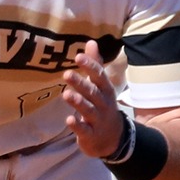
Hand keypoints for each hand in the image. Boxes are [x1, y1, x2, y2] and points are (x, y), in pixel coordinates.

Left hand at [60, 40, 127, 158]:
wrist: (113, 138)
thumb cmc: (103, 106)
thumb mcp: (101, 86)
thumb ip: (95, 65)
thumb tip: (90, 42)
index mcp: (105, 91)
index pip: (99, 77)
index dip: (90, 66)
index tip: (78, 56)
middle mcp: (103, 104)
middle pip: (93, 93)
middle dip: (81, 84)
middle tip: (66, 74)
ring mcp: (98, 120)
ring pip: (89, 110)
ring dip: (78, 103)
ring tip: (66, 94)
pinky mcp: (91, 135)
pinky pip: (84, 130)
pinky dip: (77, 125)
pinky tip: (69, 119)